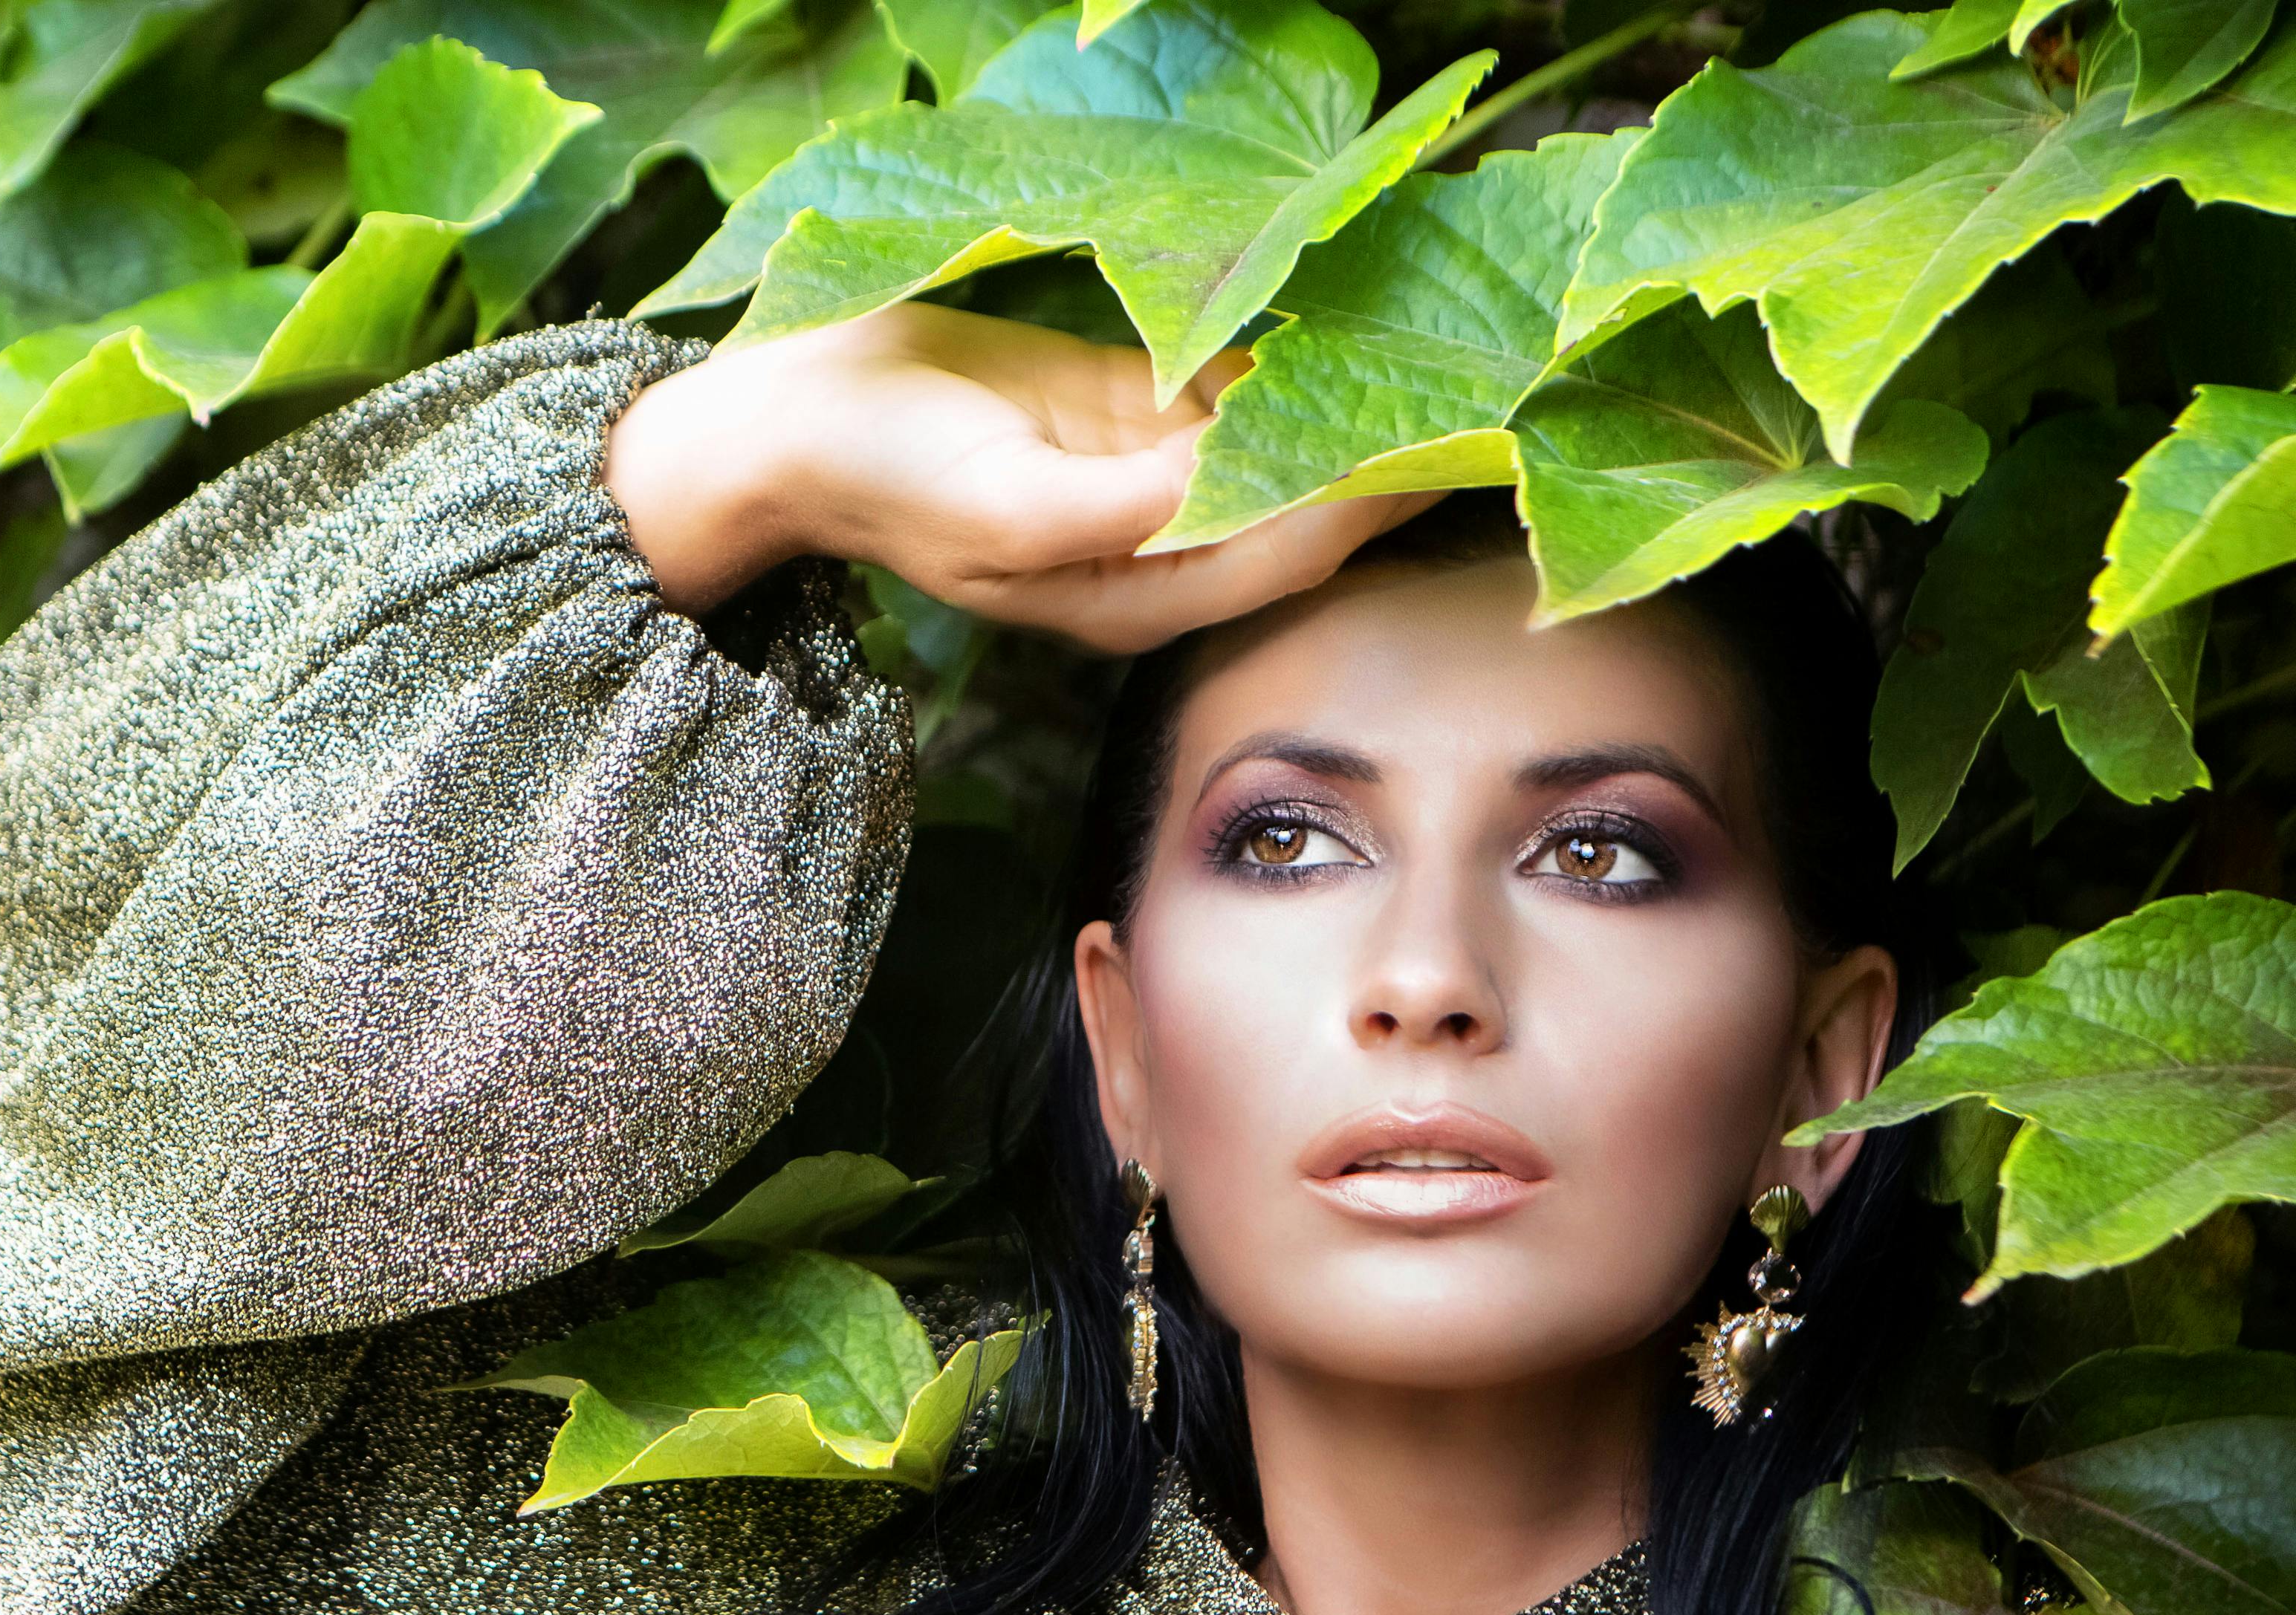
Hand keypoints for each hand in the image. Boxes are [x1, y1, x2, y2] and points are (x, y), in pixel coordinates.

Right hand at [602, 302, 1436, 654]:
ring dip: (1362, 413)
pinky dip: (1303, 368)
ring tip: (1467, 362)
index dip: (1380, 503)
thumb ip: (1124, 508)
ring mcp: (1152, 479)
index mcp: (1137, 593)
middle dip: (1397, 465)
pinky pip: (1242, 395)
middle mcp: (1162, 549)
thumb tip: (1237, 485)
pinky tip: (1371, 329)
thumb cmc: (888, 470)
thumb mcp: (1004, 503)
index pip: (1293, 549)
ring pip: (1286, 448)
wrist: (797, 421)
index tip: (1466, 451)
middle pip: (1310, 509)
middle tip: (1509, 404)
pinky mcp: (1136, 414)